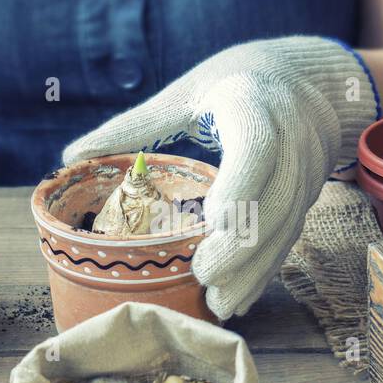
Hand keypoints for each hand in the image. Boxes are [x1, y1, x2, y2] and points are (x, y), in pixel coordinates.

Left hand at [63, 37, 377, 318]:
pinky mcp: (310, 194)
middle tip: (205, 278)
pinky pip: (291, 237)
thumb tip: (71, 155)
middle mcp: (292, 138)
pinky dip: (266, 270)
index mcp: (254, 104)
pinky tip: (240, 298)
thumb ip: (135, 125)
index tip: (214, 222)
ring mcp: (307, 169)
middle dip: (244, 244)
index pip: (258, 146)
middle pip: (277, 198)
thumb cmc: (232, 84)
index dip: (241, 185)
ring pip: (288, 226)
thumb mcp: (184, 94)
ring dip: (255, 269)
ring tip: (220, 304)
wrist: (304, 78)